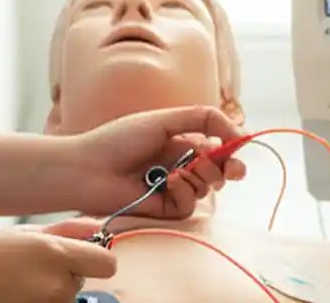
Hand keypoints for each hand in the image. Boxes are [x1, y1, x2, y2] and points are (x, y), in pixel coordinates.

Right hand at [0, 218, 115, 301]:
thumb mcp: (24, 232)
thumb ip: (66, 229)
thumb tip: (96, 227)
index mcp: (56, 254)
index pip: (107, 264)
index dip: (97, 258)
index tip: (82, 256)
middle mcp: (57, 285)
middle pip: (83, 280)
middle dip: (65, 273)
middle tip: (32, 267)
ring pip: (67, 296)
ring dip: (52, 290)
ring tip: (19, 282)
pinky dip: (40, 302)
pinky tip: (16, 295)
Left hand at [68, 105, 247, 219]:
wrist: (88, 169)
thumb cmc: (118, 139)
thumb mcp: (163, 120)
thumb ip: (202, 119)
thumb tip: (238, 132)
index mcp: (178, 141)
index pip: (216, 146)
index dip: (231, 147)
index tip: (240, 146)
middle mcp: (178, 164)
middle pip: (218, 169)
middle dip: (227, 167)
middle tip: (232, 169)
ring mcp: (172, 188)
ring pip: (206, 188)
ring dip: (200, 177)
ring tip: (180, 170)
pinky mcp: (165, 210)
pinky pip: (189, 205)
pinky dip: (184, 192)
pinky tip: (168, 183)